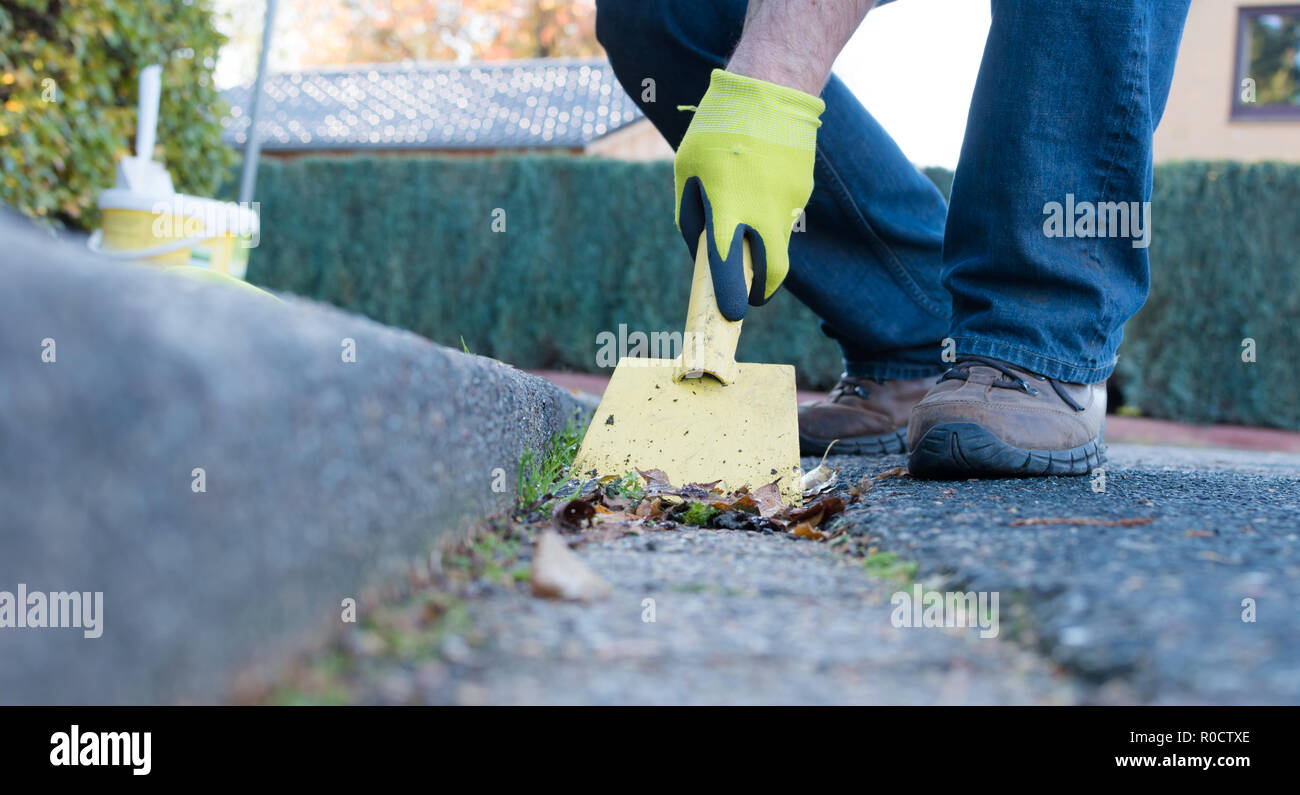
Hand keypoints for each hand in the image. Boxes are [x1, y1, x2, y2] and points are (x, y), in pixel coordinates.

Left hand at [674, 69, 823, 320]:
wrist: (769, 90)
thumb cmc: (716, 130)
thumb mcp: (688, 170)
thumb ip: (691, 215)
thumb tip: (701, 252)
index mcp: (727, 207)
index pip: (730, 267)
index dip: (731, 296)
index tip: (731, 312)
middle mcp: (763, 211)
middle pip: (773, 272)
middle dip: (761, 291)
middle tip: (750, 295)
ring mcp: (788, 203)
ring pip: (778, 242)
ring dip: (763, 243)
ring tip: (744, 203)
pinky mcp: (803, 192)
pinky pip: (783, 214)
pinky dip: (770, 209)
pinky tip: (760, 180)